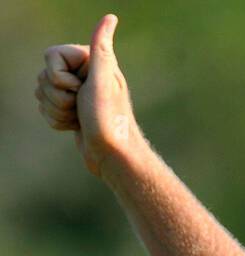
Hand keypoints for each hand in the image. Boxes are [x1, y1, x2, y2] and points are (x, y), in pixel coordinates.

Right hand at [35, 14, 137, 178]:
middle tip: (81, 107)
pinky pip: (46, 109)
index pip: (50, 57)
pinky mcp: (69, 109)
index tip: (81, 90)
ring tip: (79, 118)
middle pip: (43, 77)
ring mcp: (74, 91)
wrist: (111, 157)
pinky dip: (57, 121)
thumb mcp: (103, 81)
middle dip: (58, 98)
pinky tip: (75, 126)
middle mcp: (81, 73)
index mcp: (89, 60)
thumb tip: (111, 18)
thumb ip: (101, 48)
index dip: (59, 78)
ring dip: (57, 111)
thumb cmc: (109, 120)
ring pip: (42, 94)